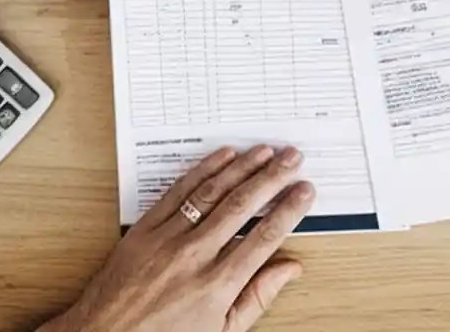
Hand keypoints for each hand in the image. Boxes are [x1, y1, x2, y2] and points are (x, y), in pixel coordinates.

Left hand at [40, 145, 315, 331]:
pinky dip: (202, 171)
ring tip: (265, 151)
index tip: (305, 191)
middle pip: (243, 206)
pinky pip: (178, 192)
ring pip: (213, 192)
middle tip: (293, 158)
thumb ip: (256, 298)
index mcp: (217, 286)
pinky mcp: (144, 230)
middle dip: (273, 178)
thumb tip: (289, 269)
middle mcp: (194, 257)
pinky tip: (222, 158)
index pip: (265, 236)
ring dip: (243, 167)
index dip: (289, 209)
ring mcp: (167, 240)